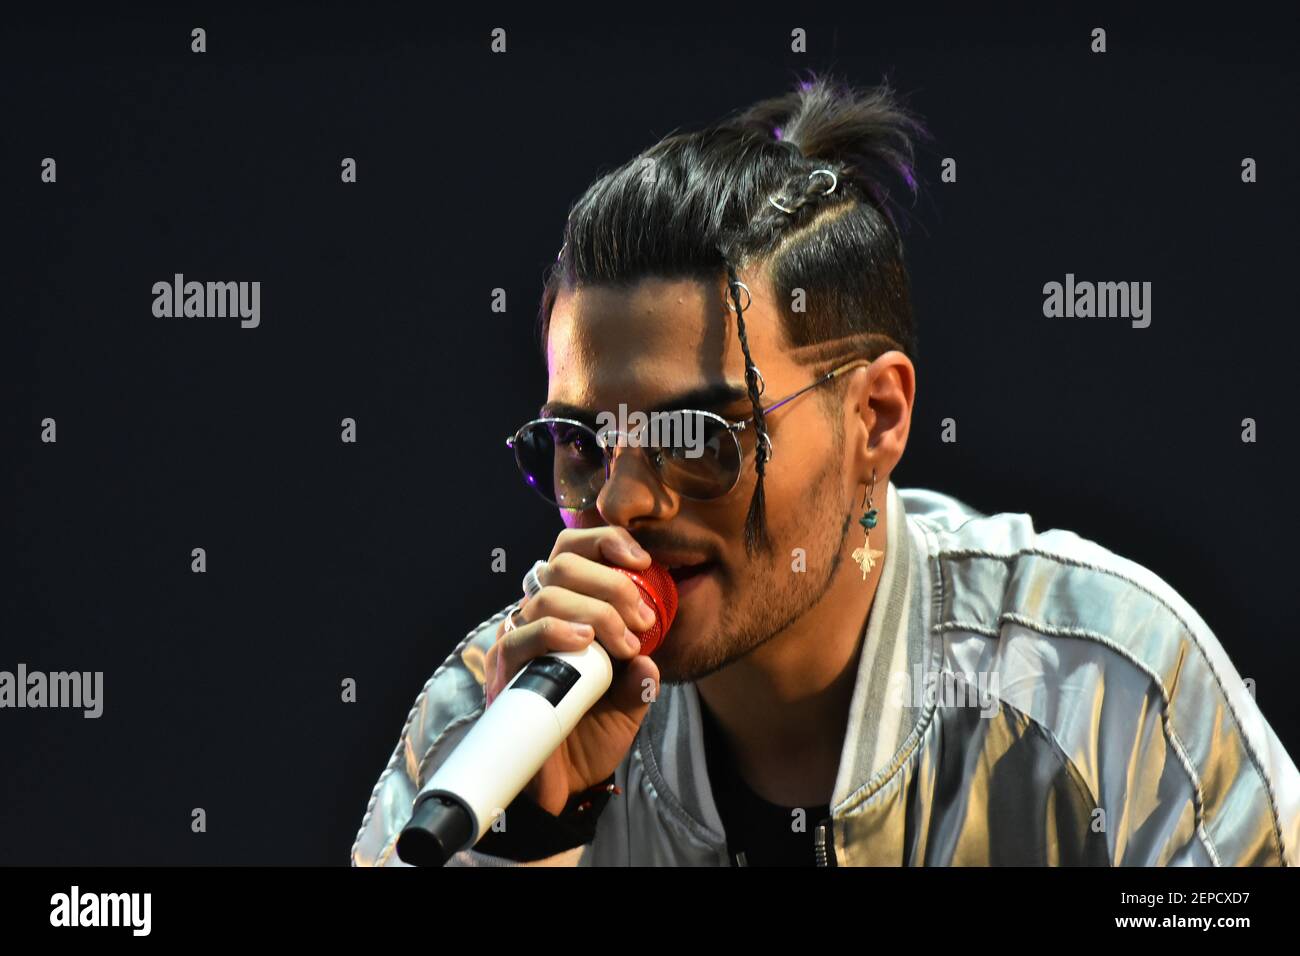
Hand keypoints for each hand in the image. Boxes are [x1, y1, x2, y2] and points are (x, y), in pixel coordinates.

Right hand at [482, 526, 661, 815]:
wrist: (566, 786)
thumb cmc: (593, 732)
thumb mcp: (631, 701)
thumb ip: (641, 678)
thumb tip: (648, 663)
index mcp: (568, 610)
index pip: (573, 551)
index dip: (604, 542)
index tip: (643, 560)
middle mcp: (538, 619)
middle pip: (562, 565)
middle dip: (611, 583)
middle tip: (644, 620)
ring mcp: (519, 644)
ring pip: (546, 596)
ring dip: (595, 610)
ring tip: (625, 641)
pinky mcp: (504, 673)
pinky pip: (519, 637)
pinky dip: (554, 632)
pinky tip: (584, 641)